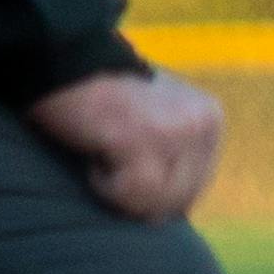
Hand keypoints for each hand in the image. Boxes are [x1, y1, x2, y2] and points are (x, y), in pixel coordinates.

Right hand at [26, 68, 224, 222]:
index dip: (152, 196)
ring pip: (155, 203)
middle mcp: (204, 123)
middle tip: (110, 157)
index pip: (192, 190)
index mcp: (209, 119)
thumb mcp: (154, 118)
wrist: (64, 63)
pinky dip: (102, 185)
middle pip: (178, 202)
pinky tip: (95, 152)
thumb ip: (172, 154)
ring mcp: (179, 130)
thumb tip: (172, 211)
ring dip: (119, 191)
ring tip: (104, 150)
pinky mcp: (147, 137)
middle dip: (138, 198)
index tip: (124, 163)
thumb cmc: (101, 99)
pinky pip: (130, 195)